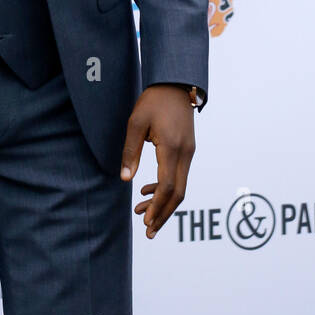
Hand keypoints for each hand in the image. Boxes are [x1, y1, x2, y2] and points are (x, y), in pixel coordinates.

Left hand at [119, 84, 195, 238]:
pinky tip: (149, 191)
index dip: (157, 207)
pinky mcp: (187, 150)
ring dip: (164, 204)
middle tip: (148, 231)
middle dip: (163, 214)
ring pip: (180, 187)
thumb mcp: (136, 122)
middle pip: (178, 194)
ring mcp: (189, 153)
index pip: (168, 186)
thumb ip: (131, 151)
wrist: (175, 84)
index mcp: (172, 148)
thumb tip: (125, 179)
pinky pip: (179, 176)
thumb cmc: (153, 100)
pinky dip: (167, 189)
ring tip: (144, 213)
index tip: (146, 222)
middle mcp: (185, 154)